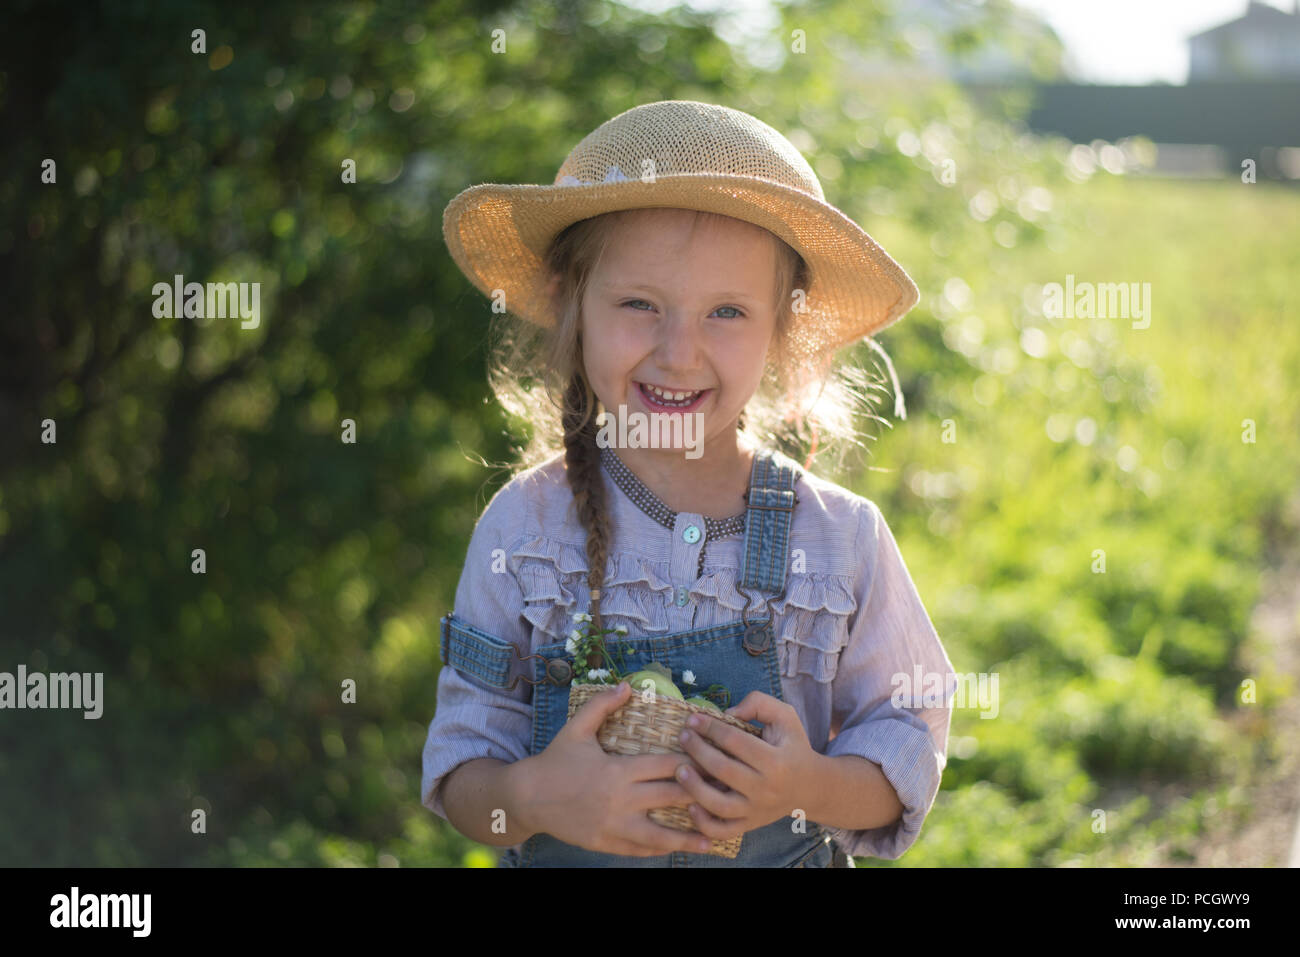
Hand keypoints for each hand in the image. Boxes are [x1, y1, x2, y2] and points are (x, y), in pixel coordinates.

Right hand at [523, 682, 716, 856]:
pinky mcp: (605, 844)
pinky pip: (639, 850)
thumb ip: (603, 705)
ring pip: (660, 834)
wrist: (527, 798)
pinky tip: (677, 849)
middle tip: (726, 795)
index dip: (693, 764)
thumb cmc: (555, 760)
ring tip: (712, 840)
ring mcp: (614, 825)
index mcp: (618, 770)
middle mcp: (620, 800)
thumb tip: (628, 685)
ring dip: (688, 837)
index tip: (714, 761)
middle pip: (671, 798)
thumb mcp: (576, 728)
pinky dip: (660, 850)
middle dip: (700, 796)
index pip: (667, 767)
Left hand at [673, 690, 820, 841]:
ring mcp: (756, 810)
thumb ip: (758, 704)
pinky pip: (722, 830)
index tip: (693, 719)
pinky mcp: (749, 825)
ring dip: (694, 788)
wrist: (810, 786)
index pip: (735, 741)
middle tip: (683, 737)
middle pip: (723, 770)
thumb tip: (726, 714)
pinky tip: (691, 805)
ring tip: (680, 770)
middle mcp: (765, 788)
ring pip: (719, 805)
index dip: (710, 727)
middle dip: (697, 750)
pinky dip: (703, 823)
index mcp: (775, 760)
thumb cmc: (792, 746)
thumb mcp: (784, 716)